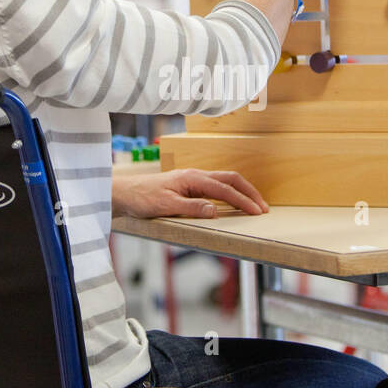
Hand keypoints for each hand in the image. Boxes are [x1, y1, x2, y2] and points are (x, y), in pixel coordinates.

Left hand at [113, 168, 268, 218]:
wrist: (124, 192)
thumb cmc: (142, 198)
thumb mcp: (166, 206)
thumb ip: (192, 208)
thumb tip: (215, 210)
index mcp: (192, 178)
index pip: (225, 188)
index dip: (243, 200)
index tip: (257, 211)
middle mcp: (195, 175)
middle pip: (231, 179)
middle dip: (249, 192)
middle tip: (264, 208)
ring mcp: (193, 179)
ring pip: (225, 181)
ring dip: (241, 192)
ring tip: (254, 205)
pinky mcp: (189, 186)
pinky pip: (216, 186)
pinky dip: (230, 193)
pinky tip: (234, 202)